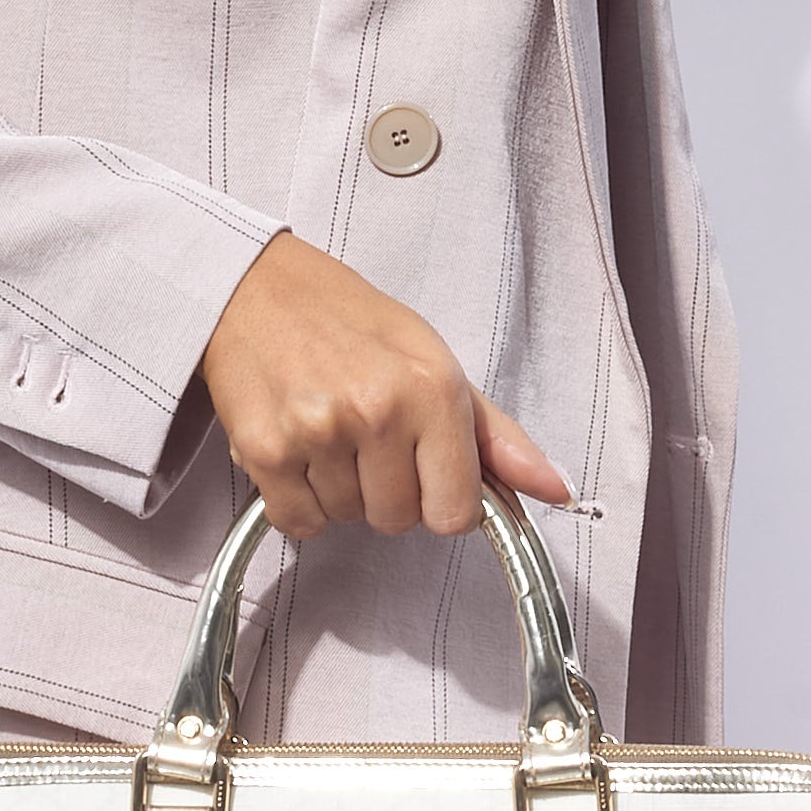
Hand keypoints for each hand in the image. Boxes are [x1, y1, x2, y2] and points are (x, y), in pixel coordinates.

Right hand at [200, 232, 571, 538]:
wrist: (254, 289)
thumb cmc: (348, 322)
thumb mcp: (434, 364)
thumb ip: (496, 438)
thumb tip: (556, 490)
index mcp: (431, 389)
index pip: (455, 515)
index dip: (439, 499)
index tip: (422, 469)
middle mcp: (377, 412)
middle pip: (398, 521)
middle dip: (385, 491)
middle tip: (365, 438)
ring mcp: (318, 433)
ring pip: (348, 520)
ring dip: (340, 491)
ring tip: (327, 432)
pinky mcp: (265, 452)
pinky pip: (299, 522)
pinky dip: (298, 501)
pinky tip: (299, 451)